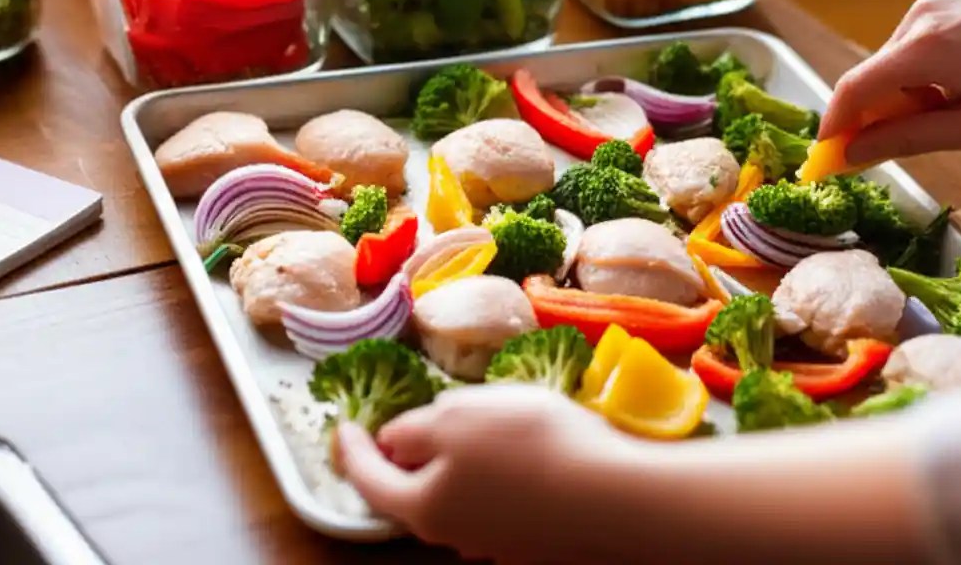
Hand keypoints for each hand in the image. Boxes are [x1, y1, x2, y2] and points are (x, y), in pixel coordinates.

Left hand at [338, 384, 619, 563]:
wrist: (617, 496)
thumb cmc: (528, 447)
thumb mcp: (457, 418)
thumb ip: (414, 431)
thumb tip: (394, 443)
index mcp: (424, 506)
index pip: (369, 480)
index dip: (352, 449)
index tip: (343, 425)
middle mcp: (456, 535)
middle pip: (415, 494)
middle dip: (406, 459)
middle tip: (403, 427)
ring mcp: (500, 543)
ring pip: (460, 500)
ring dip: (455, 467)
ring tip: (467, 432)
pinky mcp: (538, 539)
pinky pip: (501, 502)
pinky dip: (495, 476)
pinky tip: (518, 451)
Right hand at [819, 0, 960, 165]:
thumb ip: (907, 140)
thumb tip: (853, 155)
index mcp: (924, 49)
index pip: (851, 89)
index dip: (833, 126)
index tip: (825, 158)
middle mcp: (917, 21)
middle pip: (870, 79)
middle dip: (873, 118)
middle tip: (892, 152)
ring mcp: (928, 8)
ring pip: (890, 68)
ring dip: (900, 99)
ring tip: (948, 116)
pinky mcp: (941, 6)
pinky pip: (909, 52)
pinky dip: (916, 80)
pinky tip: (954, 92)